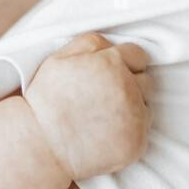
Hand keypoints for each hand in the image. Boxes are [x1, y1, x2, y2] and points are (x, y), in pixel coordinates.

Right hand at [24, 32, 150, 180]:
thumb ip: (91, 43)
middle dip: (131, 85)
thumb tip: (112, 44)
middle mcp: (128, 89)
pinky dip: (129, 132)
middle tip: (105, 97)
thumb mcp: (59, 59)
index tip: (111, 75)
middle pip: (146, 81)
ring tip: (104, 116)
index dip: (124, 63)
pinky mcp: (136, 143)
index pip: (137, 55)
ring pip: (146, 107)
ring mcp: (135, 118)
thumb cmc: (46, 101)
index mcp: (111, 64)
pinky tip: (106, 134)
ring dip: (133, 109)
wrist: (42, 145)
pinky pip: (143, 132)